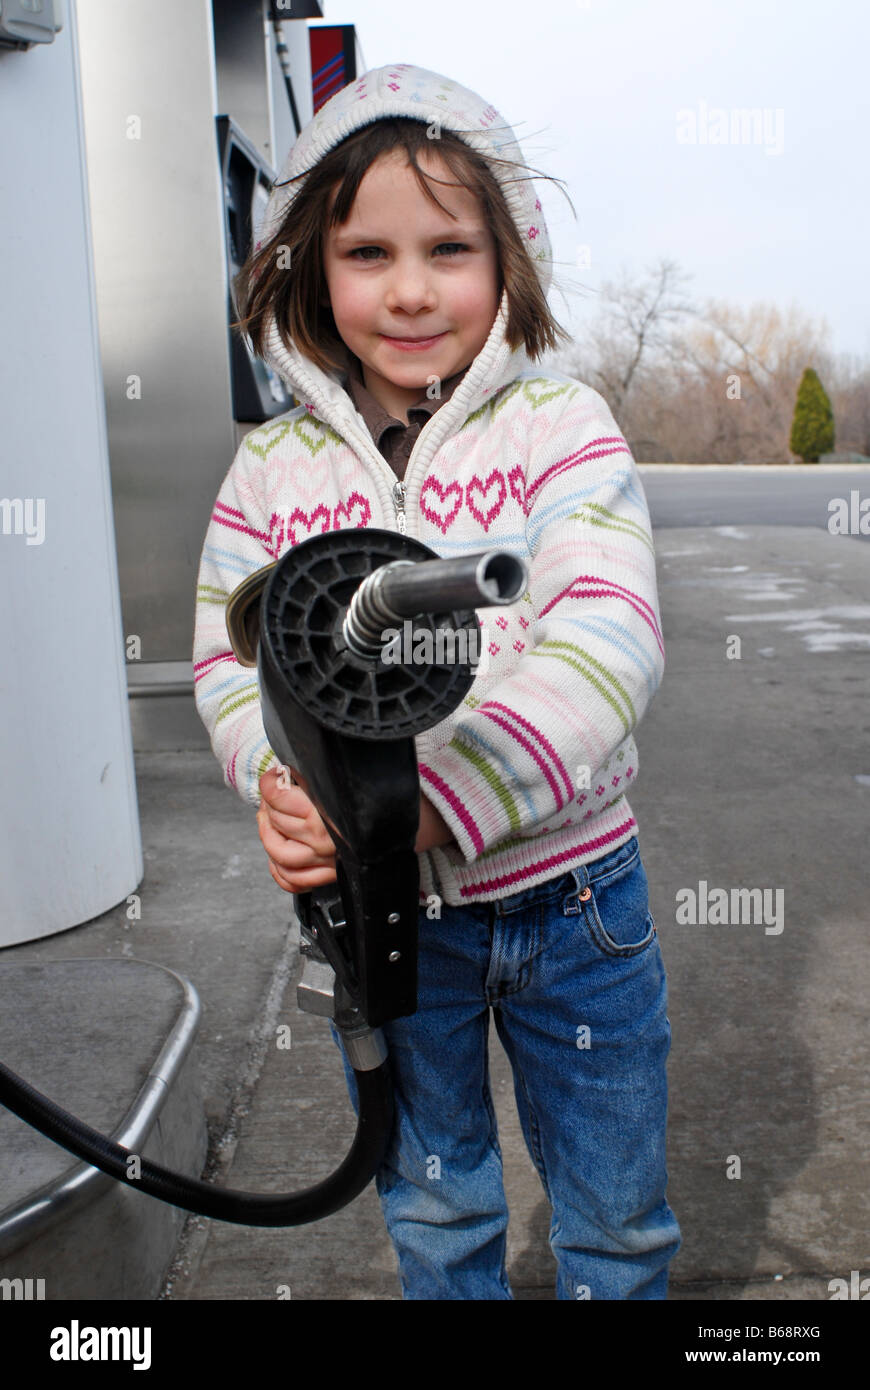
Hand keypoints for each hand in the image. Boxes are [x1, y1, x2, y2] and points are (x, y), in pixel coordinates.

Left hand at [257, 767, 454, 895]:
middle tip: (274, 792)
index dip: (270, 782)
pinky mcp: (325, 876)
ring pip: (278, 853)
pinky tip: (275, 854)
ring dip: (266, 833)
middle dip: (269, 802)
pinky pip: (292, 881)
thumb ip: (317, 776)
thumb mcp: (344, 781)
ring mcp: (322, 863)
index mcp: (324, 815)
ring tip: (267, 819)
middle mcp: (321, 842)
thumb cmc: (377, 802)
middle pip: (276, 821)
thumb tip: (287, 770)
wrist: (403, 827)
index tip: (274, 775)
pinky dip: (277, 870)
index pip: (278, 796)